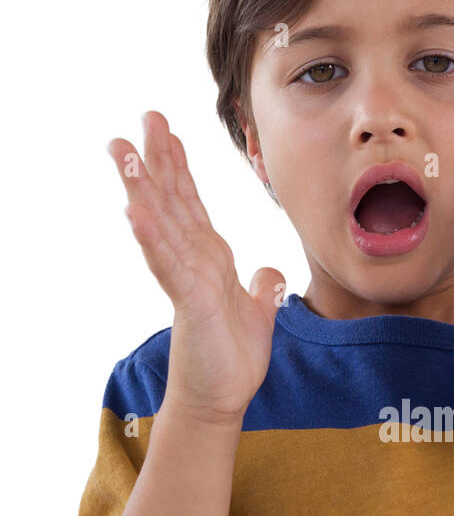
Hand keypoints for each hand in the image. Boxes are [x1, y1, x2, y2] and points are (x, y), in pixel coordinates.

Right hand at [107, 111, 285, 422]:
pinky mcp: (188, 301)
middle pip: (172, 200)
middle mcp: (193, 261)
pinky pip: (168, 263)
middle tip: (145, 115)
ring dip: (141, 185)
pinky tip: (135, 209)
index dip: (179, 166)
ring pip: (161, 222)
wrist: (221, 399)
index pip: (191, 202)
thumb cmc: (231, 359)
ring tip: (121, 149)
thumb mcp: (258, 313)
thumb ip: (263, 288)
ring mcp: (186, 278)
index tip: (167, 131)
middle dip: (158, 158)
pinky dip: (152, 236)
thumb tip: (270, 271)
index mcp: (209, 258)